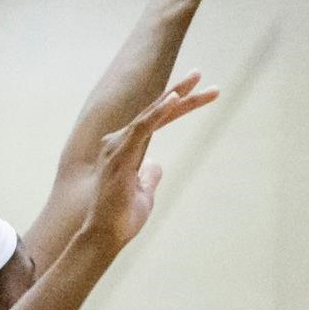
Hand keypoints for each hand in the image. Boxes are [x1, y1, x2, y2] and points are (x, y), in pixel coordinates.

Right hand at [80, 72, 217, 249]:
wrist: (104, 236)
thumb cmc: (121, 218)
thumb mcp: (145, 194)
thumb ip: (150, 176)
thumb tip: (157, 165)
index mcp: (128, 149)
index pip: (157, 120)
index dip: (179, 106)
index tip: (204, 93)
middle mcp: (121, 142)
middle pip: (155, 111)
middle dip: (180, 91)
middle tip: (201, 74)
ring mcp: (118, 146)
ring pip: (151, 113)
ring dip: (175, 95)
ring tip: (196, 79)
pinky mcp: (120, 155)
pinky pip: (142, 127)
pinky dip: (158, 112)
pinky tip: (174, 99)